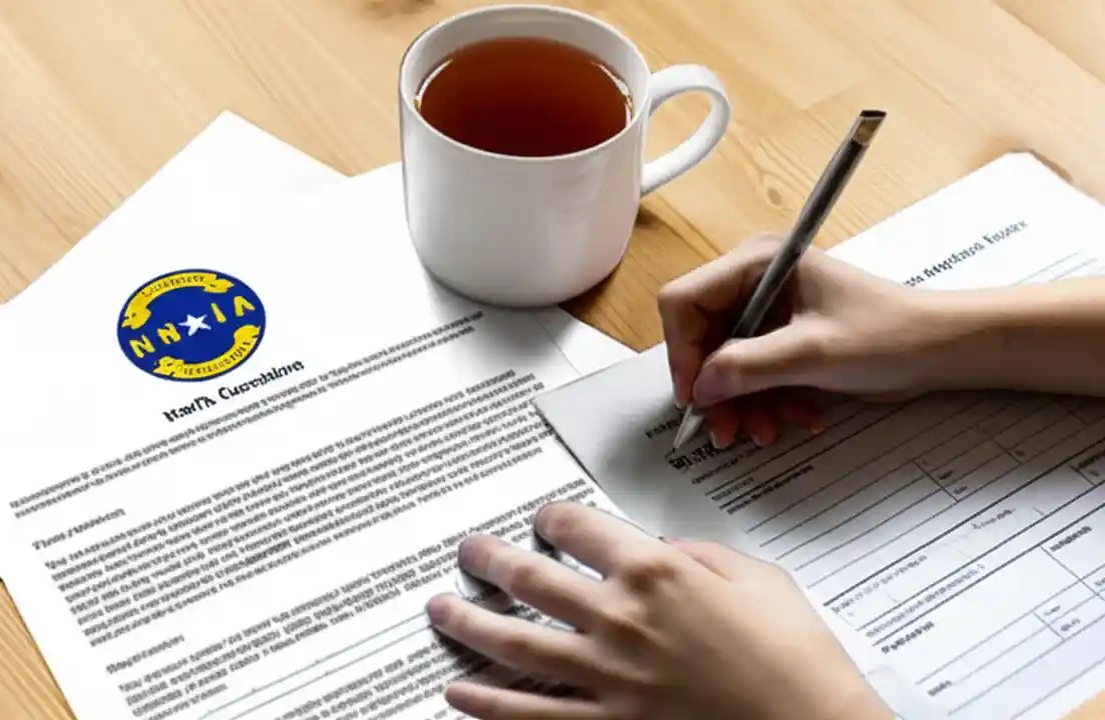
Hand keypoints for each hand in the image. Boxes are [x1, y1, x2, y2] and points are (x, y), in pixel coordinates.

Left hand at [425, 502, 890, 719]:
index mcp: (657, 572)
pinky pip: (533, 714)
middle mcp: (621, 620)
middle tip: (469, 552)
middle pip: (531, 578)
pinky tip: (460, 692)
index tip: (545, 520)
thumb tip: (661, 548)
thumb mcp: (757, 578)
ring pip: (515, 644)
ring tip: (439, 610)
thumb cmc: (796, 659)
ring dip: (469, 624)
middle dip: (490, 560)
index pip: (579, 528)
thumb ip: (697, 555)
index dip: (553, 518)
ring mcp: (608, 678)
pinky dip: (489, 704)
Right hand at [658, 233, 952, 447]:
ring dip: (741, 403)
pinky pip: (750, 374)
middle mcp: (754, 280)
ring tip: (766, 431)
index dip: (683, 351)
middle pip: (701, 337)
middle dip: (716, 387)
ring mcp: (767, 311)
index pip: (685, 301)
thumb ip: (750, 366)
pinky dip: (765, 402)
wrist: (942, 350)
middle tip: (727, 429)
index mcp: (757, 262)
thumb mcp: (814, 352)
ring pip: (723, 363)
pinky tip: (792, 417)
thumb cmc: (892, 333)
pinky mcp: (781, 338)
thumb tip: (701, 387)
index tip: (696, 396)